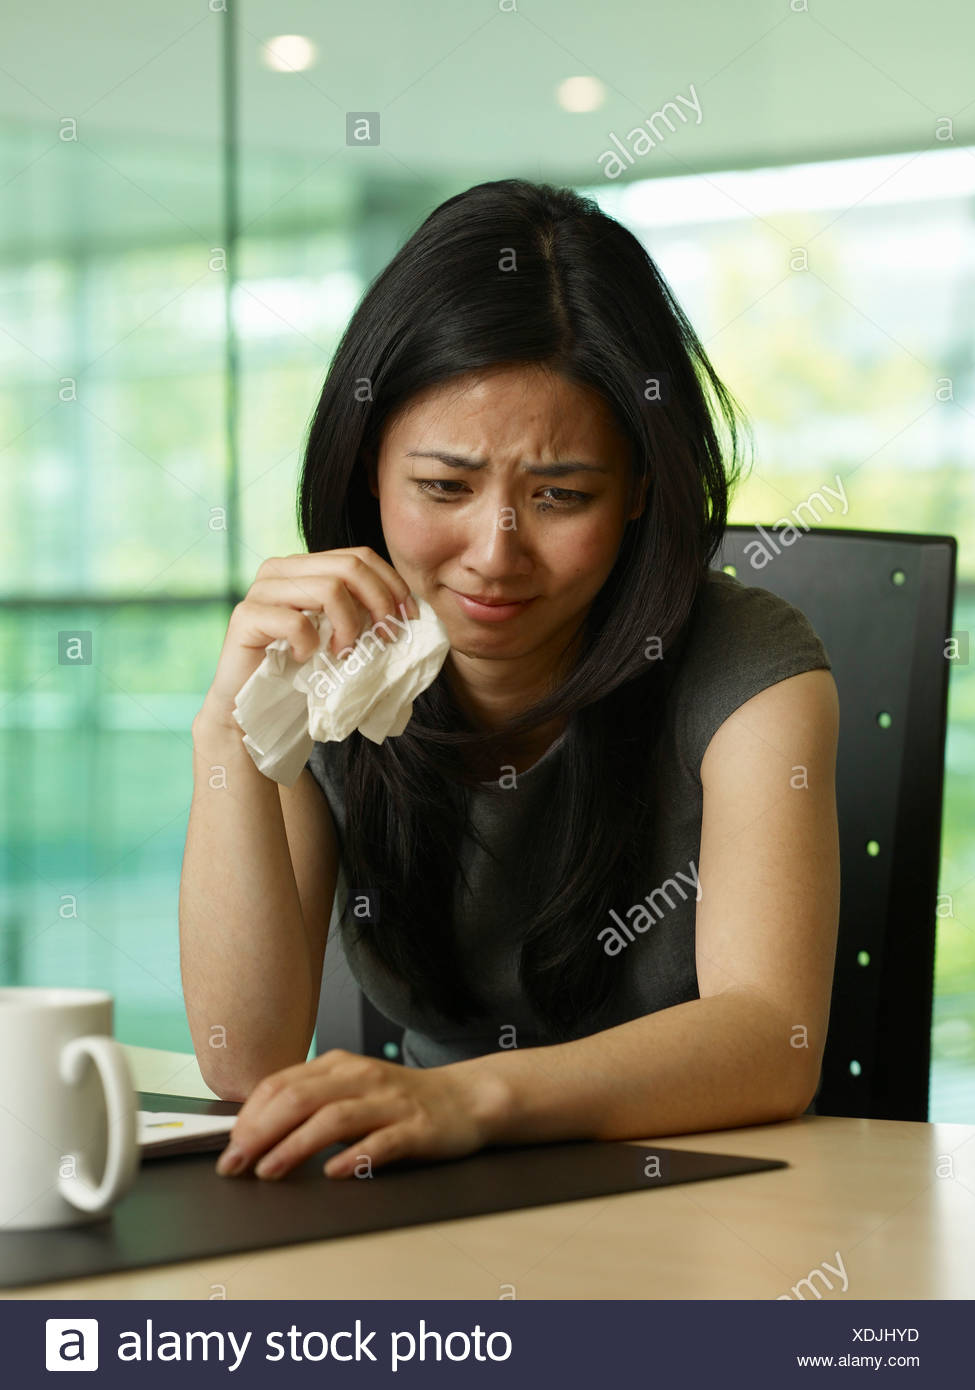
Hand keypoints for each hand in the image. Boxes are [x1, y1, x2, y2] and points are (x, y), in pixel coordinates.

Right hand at [196, 547, 419, 731]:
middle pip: (349, 566)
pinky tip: (306, 660)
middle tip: (384, 639)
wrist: (254, 710)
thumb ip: (364, 615)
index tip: (408, 619)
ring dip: (348, 627)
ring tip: (344, 655)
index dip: (391, 585)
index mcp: (305, 567)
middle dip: (378, 603)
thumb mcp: (341, 638)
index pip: (360, 556)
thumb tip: (410, 611)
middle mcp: (281, 569)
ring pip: (328, 588)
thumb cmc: (302, 675)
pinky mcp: (246, 617)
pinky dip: (311, 645)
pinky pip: (295, 621)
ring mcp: (261, 591)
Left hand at [214, 1049, 507, 1180]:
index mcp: (339, 1065)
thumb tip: (254, 1129)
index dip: (250, 1115)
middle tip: (236, 1162)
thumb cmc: (401, 1099)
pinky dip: (356, 1157)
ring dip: (296, 1145)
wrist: (466, 1098)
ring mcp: (390, 1102)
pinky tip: (335, 1173)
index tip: (229, 1145)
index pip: (282, 1083)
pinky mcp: (417, 1128)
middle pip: (301, 1098)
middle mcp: (362, 1077)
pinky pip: (383, 1142)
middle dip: (260, 1131)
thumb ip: (311, 1099)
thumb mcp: (351, 1087)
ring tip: (270, 1170)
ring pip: (335, 1118)